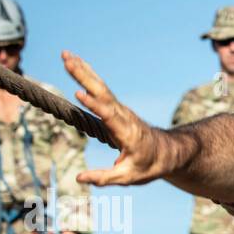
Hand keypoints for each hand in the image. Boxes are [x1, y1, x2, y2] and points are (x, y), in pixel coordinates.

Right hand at [63, 51, 171, 186]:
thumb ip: (104, 177)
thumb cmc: (148, 166)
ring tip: (65, 54)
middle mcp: (123, 116)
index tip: (79, 93)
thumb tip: (78, 178)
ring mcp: (120, 109)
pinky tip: (76, 63)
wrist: (168, 152)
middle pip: (102, 93)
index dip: (95, 105)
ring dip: (83, 70)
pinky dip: (88, 74)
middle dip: (84, 76)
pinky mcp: (116, 107)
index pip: (110, 116)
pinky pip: (100, 88)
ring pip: (100, 87)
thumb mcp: (129, 177)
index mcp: (128, 133)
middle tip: (66, 59)